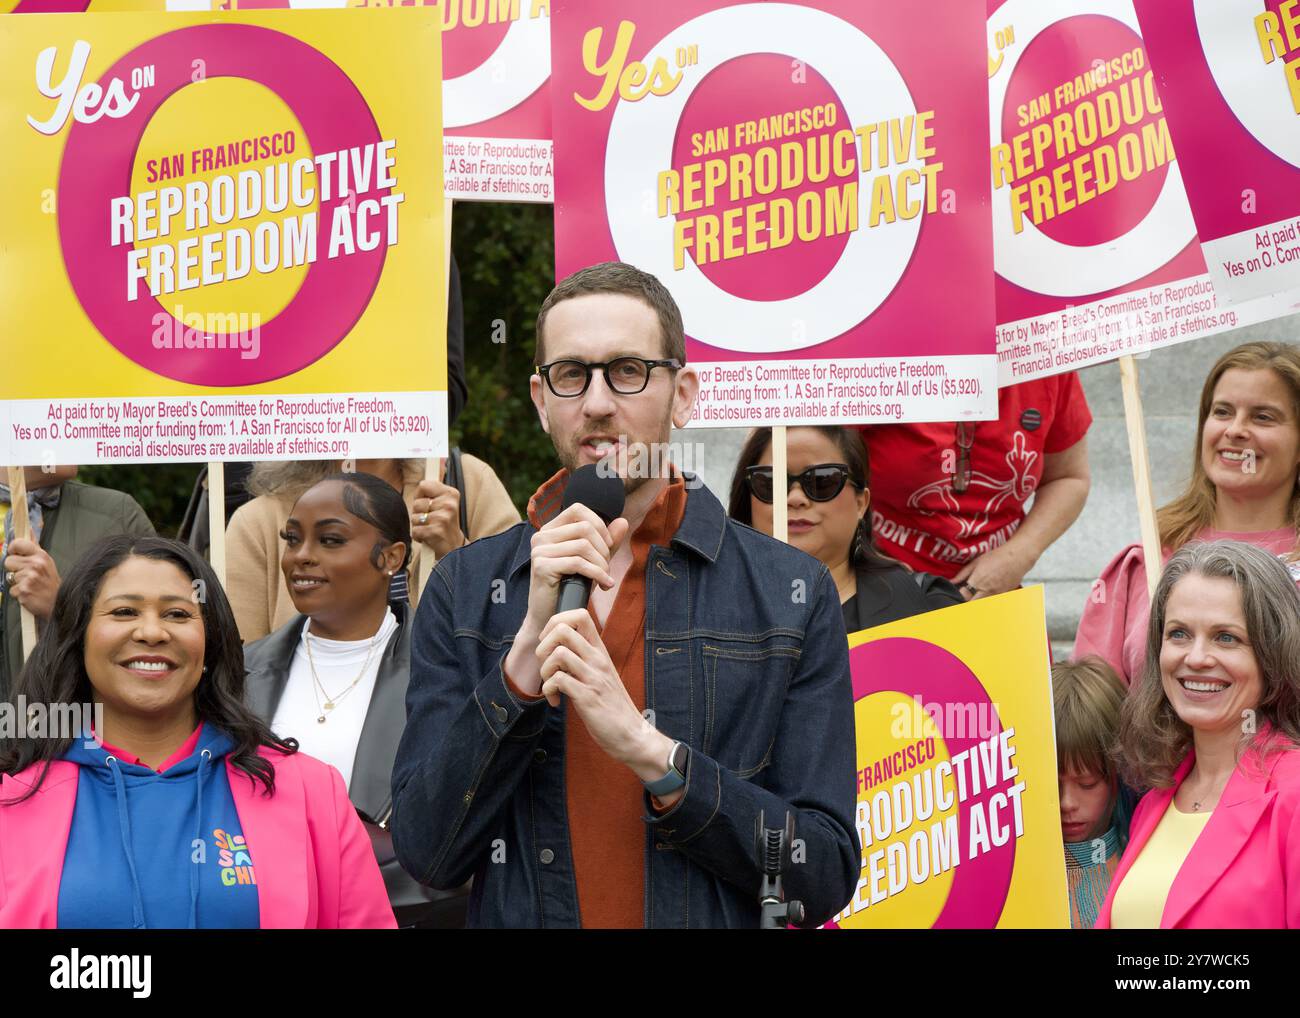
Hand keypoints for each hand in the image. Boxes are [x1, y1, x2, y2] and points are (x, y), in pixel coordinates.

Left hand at [4, 538, 60, 618]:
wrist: (58, 602)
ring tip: (30, 585)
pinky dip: (19, 593)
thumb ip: (34, 547)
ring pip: (9, 577)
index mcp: (41, 555)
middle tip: (27, 575)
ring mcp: (29, 578)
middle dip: (14, 569)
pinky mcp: (24, 590)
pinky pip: (11, 590)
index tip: (16, 554)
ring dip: (16, 582)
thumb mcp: (46, 561)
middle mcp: (35, 564)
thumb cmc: (50, 582)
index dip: (13, 549)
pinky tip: (30, 593)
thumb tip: (29, 529)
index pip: (17, 543)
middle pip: (8, 561)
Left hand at [411, 474, 465, 558]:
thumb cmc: (444, 523)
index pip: (423, 485)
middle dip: (418, 513)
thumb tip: (432, 471)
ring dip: (418, 525)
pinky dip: (418, 536)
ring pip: (414, 517)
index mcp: (451, 494)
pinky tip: (429, 537)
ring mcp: (443, 518)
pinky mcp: (436, 531)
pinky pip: (415, 531)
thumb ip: (434, 489)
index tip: (428, 503)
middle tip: (431, 520)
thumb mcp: (443, 503)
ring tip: (430, 528)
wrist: (454, 547)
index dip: (420, 496)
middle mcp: (449, 504)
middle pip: (416, 503)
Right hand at [503, 504, 629, 697]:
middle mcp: (541, 536)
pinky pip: (578, 563)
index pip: (578, 510)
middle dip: (604, 549)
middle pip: (584, 527)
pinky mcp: (542, 567)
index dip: (599, 524)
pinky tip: (605, 585)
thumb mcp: (593, 562)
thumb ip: (607, 542)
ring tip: (605, 579)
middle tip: (607, 568)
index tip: (607, 547)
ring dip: (602, 564)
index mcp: (550, 530)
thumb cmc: (572, 588)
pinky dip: (597, 574)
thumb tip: (622, 521)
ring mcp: (539, 551)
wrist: (552, 618)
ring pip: (583, 545)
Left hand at [536, 608, 673, 782]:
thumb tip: (557, 649)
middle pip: (563, 629)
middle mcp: (597, 659)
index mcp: (600, 651)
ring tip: (551, 685)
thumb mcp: (600, 674)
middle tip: (546, 665)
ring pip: (557, 654)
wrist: (632, 734)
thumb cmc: (612, 705)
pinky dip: (549, 691)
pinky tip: (556, 702)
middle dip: (543, 645)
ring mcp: (593, 677)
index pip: (580, 615)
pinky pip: (558, 681)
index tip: (551, 643)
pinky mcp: (587, 697)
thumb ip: (583, 659)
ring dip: (545, 670)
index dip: (556, 622)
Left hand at [951, 540, 1035, 599]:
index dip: (958, 598)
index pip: (963, 597)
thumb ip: (962, 574)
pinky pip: (993, 601)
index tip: (954, 598)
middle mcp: (987, 590)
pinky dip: (988, 600)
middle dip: (967, 603)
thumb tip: (951, 581)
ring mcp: (996, 594)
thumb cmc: (996, 557)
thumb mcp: (976, 562)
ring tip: (974, 598)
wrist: (1017, 557)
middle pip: (972, 604)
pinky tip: (986, 595)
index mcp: (977, 581)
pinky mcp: (1004, 595)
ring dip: (977, 602)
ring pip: (983, 605)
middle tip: (963, 601)